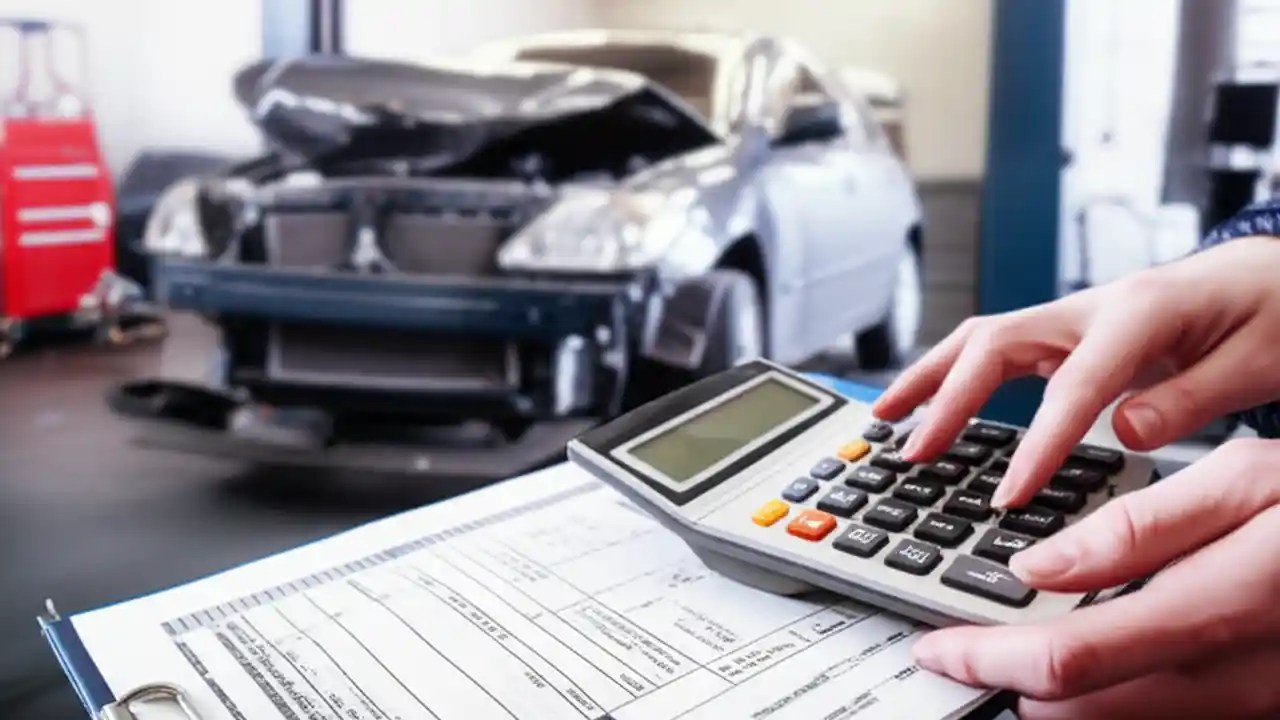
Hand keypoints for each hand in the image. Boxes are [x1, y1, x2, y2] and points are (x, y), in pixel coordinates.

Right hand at [874, 236, 1279, 506]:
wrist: (1270, 276)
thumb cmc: (1271, 313)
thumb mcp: (1255, 362)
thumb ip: (1190, 400)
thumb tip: (1123, 431)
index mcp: (1138, 312)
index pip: (1073, 385)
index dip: (1036, 443)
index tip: (1007, 495)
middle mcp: (1089, 308)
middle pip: (994, 344)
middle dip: (946, 400)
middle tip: (913, 453)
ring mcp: (1070, 317)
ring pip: (979, 341)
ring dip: (928, 378)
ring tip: (884, 419)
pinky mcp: (1064, 333)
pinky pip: (994, 352)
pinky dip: (952, 377)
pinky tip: (928, 405)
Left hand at [912, 439, 1279, 718]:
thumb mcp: (1249, 483)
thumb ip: (1141, 531)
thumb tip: (1043, 567)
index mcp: (1216, 613)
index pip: (1068, 665)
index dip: (986, 661)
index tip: (935, 647)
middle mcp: (1233, 680)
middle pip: (1083, 712)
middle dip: (1008, 685)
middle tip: (960, 647)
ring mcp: (1251, 705)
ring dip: (1054, 695)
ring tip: (1007, 648)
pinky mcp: (1258, 706)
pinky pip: (1166, 715)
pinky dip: (1110, 695)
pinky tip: (1089, 653)